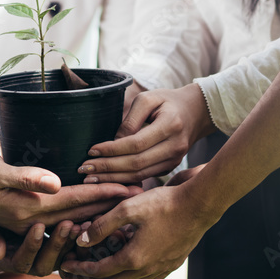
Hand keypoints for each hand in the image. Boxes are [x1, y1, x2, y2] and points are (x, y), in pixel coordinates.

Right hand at [0, 146, 137, 233]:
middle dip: (111, 202)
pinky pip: (64, 216)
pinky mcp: (28, 214)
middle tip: (142, 191)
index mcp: (25, 210)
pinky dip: (85, 209)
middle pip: (80, 212)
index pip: (73, 201)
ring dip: (102, 207)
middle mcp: (30, 220)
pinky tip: (102, 203)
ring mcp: (29, 220)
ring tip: (130, 198)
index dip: (103, 192)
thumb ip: (24, 177)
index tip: (129, 186)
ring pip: (75, 216)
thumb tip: (54, 183)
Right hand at [0, 213, 80, 275]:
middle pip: (45, 265)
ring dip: (71, 243)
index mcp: (3, 260)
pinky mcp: (48, 247)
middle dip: (57, 245)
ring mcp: (37, 256)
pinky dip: (77, 239)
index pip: (20, 261)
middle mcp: (23, 262)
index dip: (31, 246)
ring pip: (59, 259)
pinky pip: (67, 250)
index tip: (37, 226)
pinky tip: (88, 220)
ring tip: (82, 223)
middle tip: (68, 225)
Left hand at [58, 184, 219, 278]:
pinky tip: (129, 273)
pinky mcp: (172, 265)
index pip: (99, 272)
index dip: (80, 269)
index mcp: (134, 258)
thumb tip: (82, 240)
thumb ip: (102, 225)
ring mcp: (161, 269)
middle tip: (76, 276)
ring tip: (98, 277)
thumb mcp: (128, 208)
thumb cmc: (165, 203)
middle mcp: (147, 270)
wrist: (199, 205)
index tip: (66, 265)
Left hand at [79, 84, 216, 183]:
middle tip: (84, 169)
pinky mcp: (171, 167)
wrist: (195, 112)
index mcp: (170, 125)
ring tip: (91, 178)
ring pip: (140, 174)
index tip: (91, 151)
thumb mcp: (148, 99)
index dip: (111, 149)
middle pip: (136, 163)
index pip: (136, 143)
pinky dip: (124, 180)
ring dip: (113, 178)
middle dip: (108, 168)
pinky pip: (145, 177)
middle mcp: (175, 146)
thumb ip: (130, 119)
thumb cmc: (167, 101)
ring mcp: (175, 159)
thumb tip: (114, 142)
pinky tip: (108, 180)